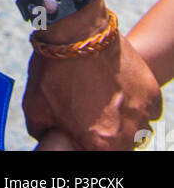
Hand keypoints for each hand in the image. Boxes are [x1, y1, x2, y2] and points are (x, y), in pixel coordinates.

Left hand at [23, 1, 161, 150]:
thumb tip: (48, 139)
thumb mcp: (35, 108)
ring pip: (135, 131)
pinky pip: (148, 111)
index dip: (83, 143)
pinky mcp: (151, 93)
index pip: (93, 156)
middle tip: (89, 116)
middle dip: (102, 135)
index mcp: (100, 145)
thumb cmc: (55, 69)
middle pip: (117, 147)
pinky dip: (136, 106)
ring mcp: (142, 114)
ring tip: (103, 100)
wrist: (77, 31)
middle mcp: (127, 135)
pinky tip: (118, 92)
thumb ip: (44, 133)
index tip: (78, 132)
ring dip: (122, 122)